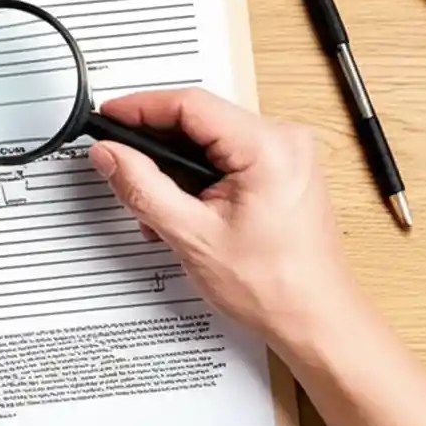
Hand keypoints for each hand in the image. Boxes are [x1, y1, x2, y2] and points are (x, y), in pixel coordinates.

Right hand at [88, 88, 357, 349]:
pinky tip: (181, 209)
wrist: (316, 320)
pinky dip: (197, 177)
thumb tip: (109, 154)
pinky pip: (226, 157)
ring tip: (153, 206)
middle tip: (118, 164)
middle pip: (199, 120)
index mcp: (268, 147)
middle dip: (155, 145)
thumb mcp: (192, 235)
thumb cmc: (275, 288)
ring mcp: (286, 154)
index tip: (108, 117)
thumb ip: (142, 188)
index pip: (190, 105)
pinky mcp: (282, 170)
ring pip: (209, 140)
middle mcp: (284, 141)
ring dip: (174, 167)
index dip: (141, 108)